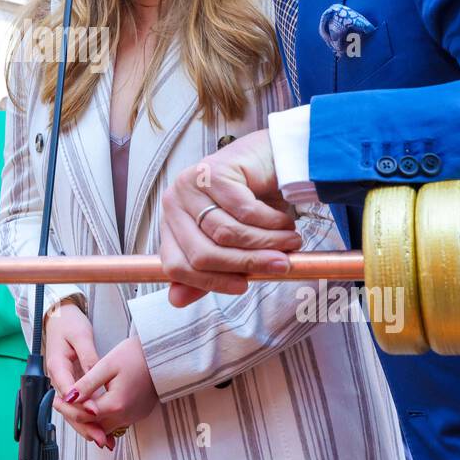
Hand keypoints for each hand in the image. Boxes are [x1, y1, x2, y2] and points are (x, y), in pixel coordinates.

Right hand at [43, 301, 110, 448]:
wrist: (60, 316)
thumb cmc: (69, 323)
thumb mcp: (81, 336)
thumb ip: (88, 358)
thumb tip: (94, 378)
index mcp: (56, 366)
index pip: (67, 391)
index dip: (81, 404)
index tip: (96, 411)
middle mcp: (56, 377)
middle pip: (68, 408)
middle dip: (85, 424)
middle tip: (101, 437)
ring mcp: (62, 382)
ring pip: (72, 410)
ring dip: (87, 426)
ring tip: (104, 439)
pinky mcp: (70, 384)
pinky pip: (78, 404)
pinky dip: (89, 417)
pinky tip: (102, 427)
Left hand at [66, 335, 158, 443]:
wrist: (163, 355)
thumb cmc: (136, 355)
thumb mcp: (107, 364)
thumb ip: (87, 383)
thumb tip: (69, 397)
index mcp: (116, 404)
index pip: (82, 415)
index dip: (66, 408)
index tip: (55, 398)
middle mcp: (125, 416)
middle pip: (92, 427)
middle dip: (74, 417)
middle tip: (60, 404)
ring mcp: (133, 417)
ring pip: (103, 428)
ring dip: (88, 420)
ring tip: (74, 404)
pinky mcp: (138, 414)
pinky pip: (115, 423)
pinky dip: (101, 418)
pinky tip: (93, 407)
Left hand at [160, 130, 301, 306]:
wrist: (270, 158)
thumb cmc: (250, 201)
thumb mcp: (228, 243)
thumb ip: (205, 272)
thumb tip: (176, 301)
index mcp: (171, 224)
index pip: (176, 265)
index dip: (210, 282)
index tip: (242, 287)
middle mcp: (173, 203)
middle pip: (203, 254)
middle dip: (247, 265)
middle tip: (279, 266)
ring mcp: (190, 184)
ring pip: (227, 234)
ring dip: (267, 243)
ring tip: (289, 242)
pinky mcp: (213, 171)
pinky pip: (246, 212)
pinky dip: (271, 223)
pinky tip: (284, 222)